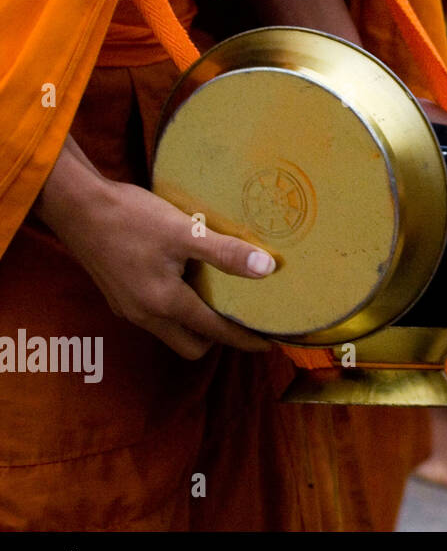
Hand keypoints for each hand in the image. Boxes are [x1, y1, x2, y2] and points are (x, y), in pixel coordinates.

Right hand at [37, 141, 274, 359]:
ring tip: (220, 298)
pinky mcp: (117, 295)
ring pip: (171, 331)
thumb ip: (226, 253)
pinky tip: (187, 281)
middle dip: (219, 338)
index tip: (268, 342)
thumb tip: (267, 269)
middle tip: (244, 319)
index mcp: (164, 303)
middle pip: (190, 344)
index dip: (244, 339)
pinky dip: (176, 309)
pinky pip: (154, 316)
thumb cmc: (131, 218)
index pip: (214, 332)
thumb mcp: (185, 232)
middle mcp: (144, 315)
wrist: (76, 205)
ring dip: (195, 323)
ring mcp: (127, 307)